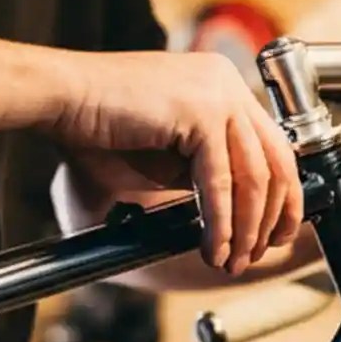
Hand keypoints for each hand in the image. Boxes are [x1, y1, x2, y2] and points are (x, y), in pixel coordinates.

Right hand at [51, 50, 302, 274]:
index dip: (281, 194)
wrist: (59, 97)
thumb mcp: (167, 157)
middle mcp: (226, 82)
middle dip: (272, 216)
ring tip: (232, 259)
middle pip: (275, 160)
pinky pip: (221, 179)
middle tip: (259, 253)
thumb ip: (204, 173)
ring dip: (246, 227)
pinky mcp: (201, 109)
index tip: (273, 231)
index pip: (272, 144)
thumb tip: (236, 214)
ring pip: (254, 175)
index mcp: (221, 83)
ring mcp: (217, 92)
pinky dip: (221, 221)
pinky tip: (214, 247)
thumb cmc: (97, 126)